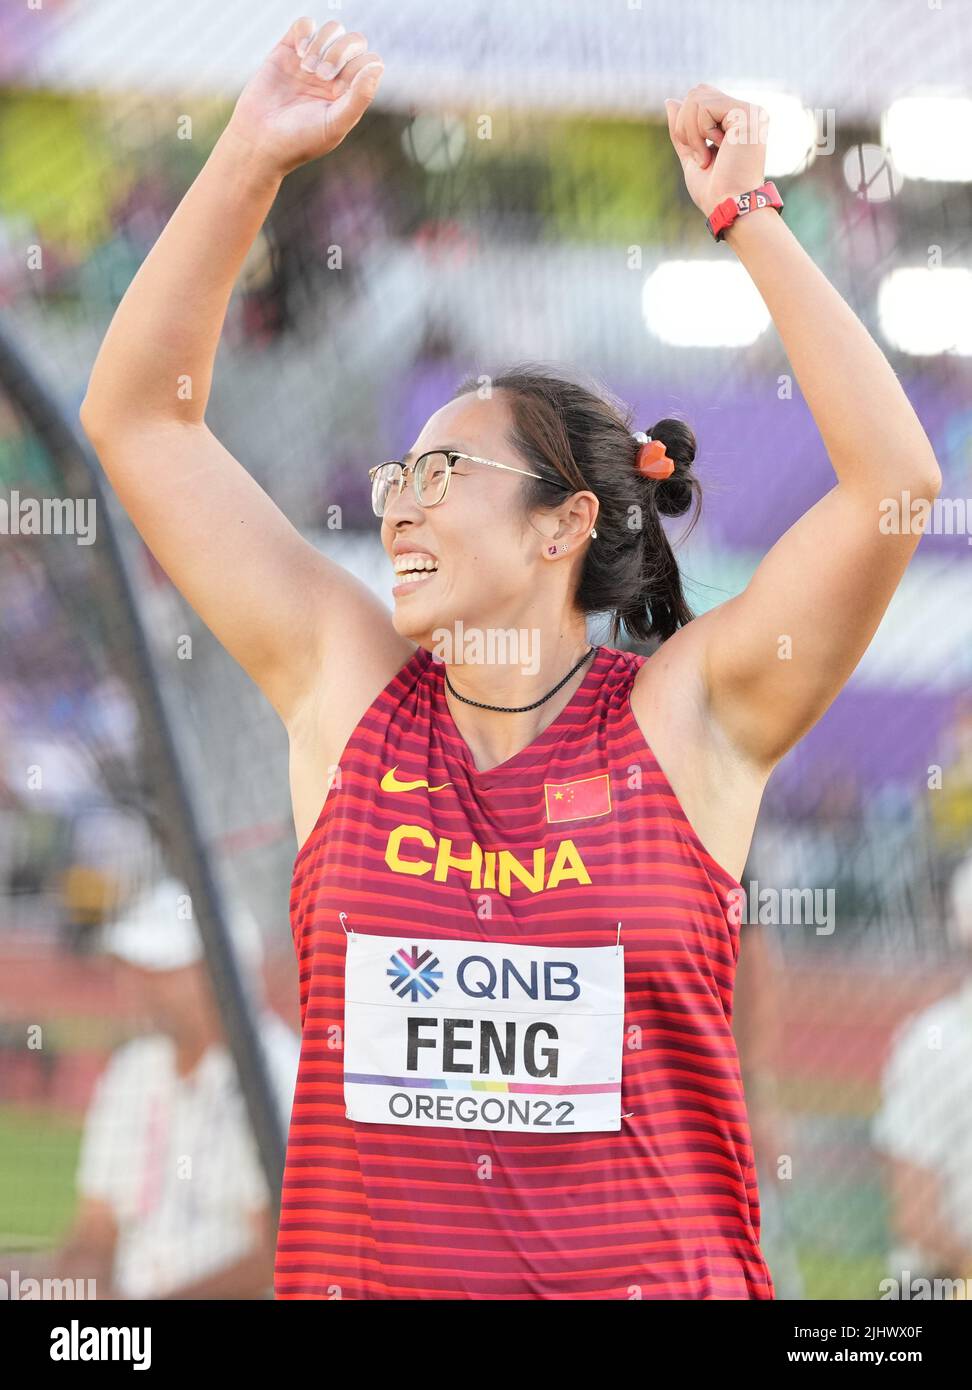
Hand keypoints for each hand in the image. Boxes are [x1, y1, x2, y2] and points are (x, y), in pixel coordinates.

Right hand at [226, 15, 383, 176]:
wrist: (258, 140)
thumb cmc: (299, 140)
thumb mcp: (334, 124)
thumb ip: (360, 97)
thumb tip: (378, 66)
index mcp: (349, 94)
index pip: (369, 63)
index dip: (359, 67)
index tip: (339, 88)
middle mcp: (333, 76)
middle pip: (354, 42)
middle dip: (341, 52)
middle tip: (322, 76)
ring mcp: (311, 61)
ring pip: (332, 30)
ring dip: (322, 44)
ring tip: (307, 69)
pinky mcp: (288, 50)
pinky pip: (305, 24)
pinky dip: (306, 32)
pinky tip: (299, 53)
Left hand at [664, 85, 767, 218]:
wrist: (729, 206)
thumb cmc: (714, 190)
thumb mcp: (691, 154)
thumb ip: (683, 129)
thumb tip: (669, 100)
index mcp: (736, 120)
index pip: (701, 99)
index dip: (685, 123)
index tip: (697, 156)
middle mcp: (746, 111)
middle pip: (697, 92)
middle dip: (685, 124)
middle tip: (697, 156)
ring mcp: (749, 111)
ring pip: (698, 97)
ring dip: (691, 132)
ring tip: (705, 157)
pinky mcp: (747, 114)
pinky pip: (705, 106)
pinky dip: (699, 132)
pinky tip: (715, 151)